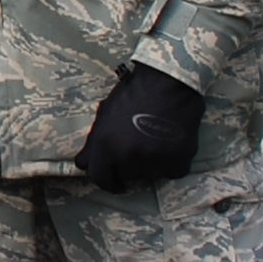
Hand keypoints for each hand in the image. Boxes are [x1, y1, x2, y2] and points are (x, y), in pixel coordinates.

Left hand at [74, 63, 205, 191]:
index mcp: (106, 146)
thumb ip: (93, 143)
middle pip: (127, 176)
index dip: (108, 181)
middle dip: (131, 165)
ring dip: (152, 163)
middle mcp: (128, 157)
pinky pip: (173, 170)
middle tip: (139, 144)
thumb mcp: (105, 114)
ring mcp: (155, 160)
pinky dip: (173, 160)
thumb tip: (83, 165)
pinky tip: (171, 142)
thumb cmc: (133, 94)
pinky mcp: (179, 160)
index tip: (116, 181)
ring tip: (155, 138)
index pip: (101, 179)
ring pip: (150, 174)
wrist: (169, 80)